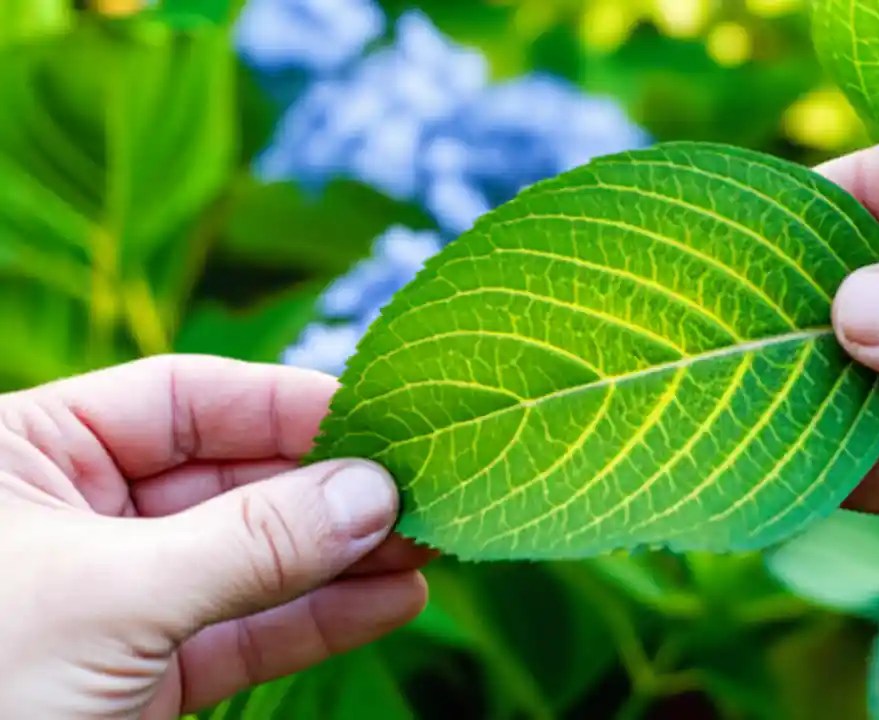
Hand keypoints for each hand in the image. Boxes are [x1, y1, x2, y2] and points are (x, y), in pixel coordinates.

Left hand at [0, 356, 433, 718]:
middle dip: (329, 490)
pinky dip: (318, 619)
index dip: (286, 405)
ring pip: (249, 560)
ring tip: (429, 544)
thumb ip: (249, 541)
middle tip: (424, 489)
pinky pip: (244, 632)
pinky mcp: (141, 675)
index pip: (183, 398)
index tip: (381, 419)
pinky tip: (391, 599)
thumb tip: (372, 492)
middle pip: (231, 478)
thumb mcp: (110, 598)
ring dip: (341, 556)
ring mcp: (115, 597)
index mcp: (29, 451)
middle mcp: (75, 514)